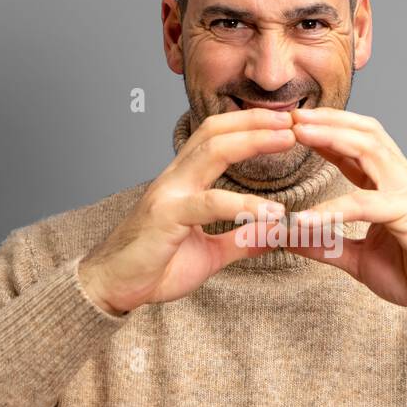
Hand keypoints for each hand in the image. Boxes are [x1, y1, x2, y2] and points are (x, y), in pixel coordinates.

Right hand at [78, 108, 293, 314]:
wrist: (112, 287)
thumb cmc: (153, 267)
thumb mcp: (209, 254)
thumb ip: (240, 241)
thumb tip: (272, 236)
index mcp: (183, 182)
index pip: (216, 138)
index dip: (249, 125)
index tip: (285, 123)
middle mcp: (174, 180)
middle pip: (216, 132)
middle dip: (256, 121)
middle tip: (294, 118)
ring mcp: (168, 194)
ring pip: (212, 152)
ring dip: (253, 141)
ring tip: (288, 140)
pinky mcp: (166, 217)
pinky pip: (209, 204)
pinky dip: (243, 205)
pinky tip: (271, 212)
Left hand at [284, 108, 406, 327]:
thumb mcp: (360, 260)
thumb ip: (326, 246)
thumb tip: (290, 239)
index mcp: (391, 186)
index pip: (357, 145)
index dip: (326, 131)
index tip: (293, 125)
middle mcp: (402, 181)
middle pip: (364, 133)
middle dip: (327, 120)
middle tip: (290, 116)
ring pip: (369, 150)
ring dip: (332, 138)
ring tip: (299, 135)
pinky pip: (365, 205)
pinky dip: (332, 209)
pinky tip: (304, 219)